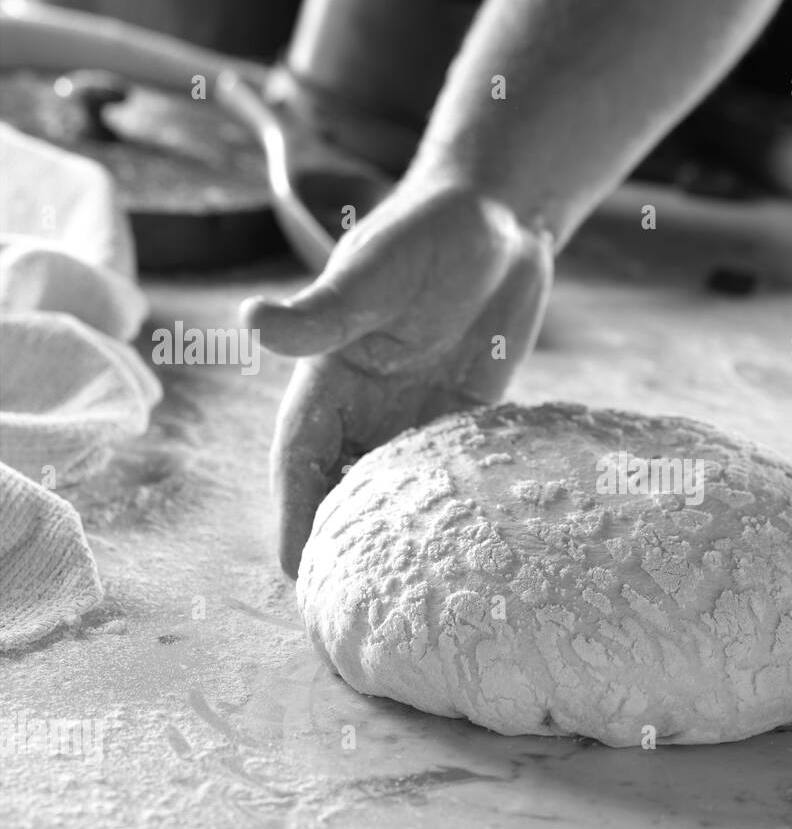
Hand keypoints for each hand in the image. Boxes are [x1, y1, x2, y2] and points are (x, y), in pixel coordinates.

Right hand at [240, 181, 552, 575]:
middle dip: (342, 541)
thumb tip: (253, 323)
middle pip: (342, 487)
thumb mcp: (373, 270)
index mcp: (328, 378)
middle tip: (354, 607)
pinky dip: (445, 510)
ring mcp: (415, 415)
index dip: (294, 516)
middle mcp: (367, 406)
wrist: (501, 221)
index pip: (300, 461)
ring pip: (392, 491)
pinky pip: (446, 475)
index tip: (297, 574)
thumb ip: (324, 311)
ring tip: (406, 593)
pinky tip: (460, 550)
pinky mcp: (463, 418)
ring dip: (393, 535)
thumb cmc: (428, 232)